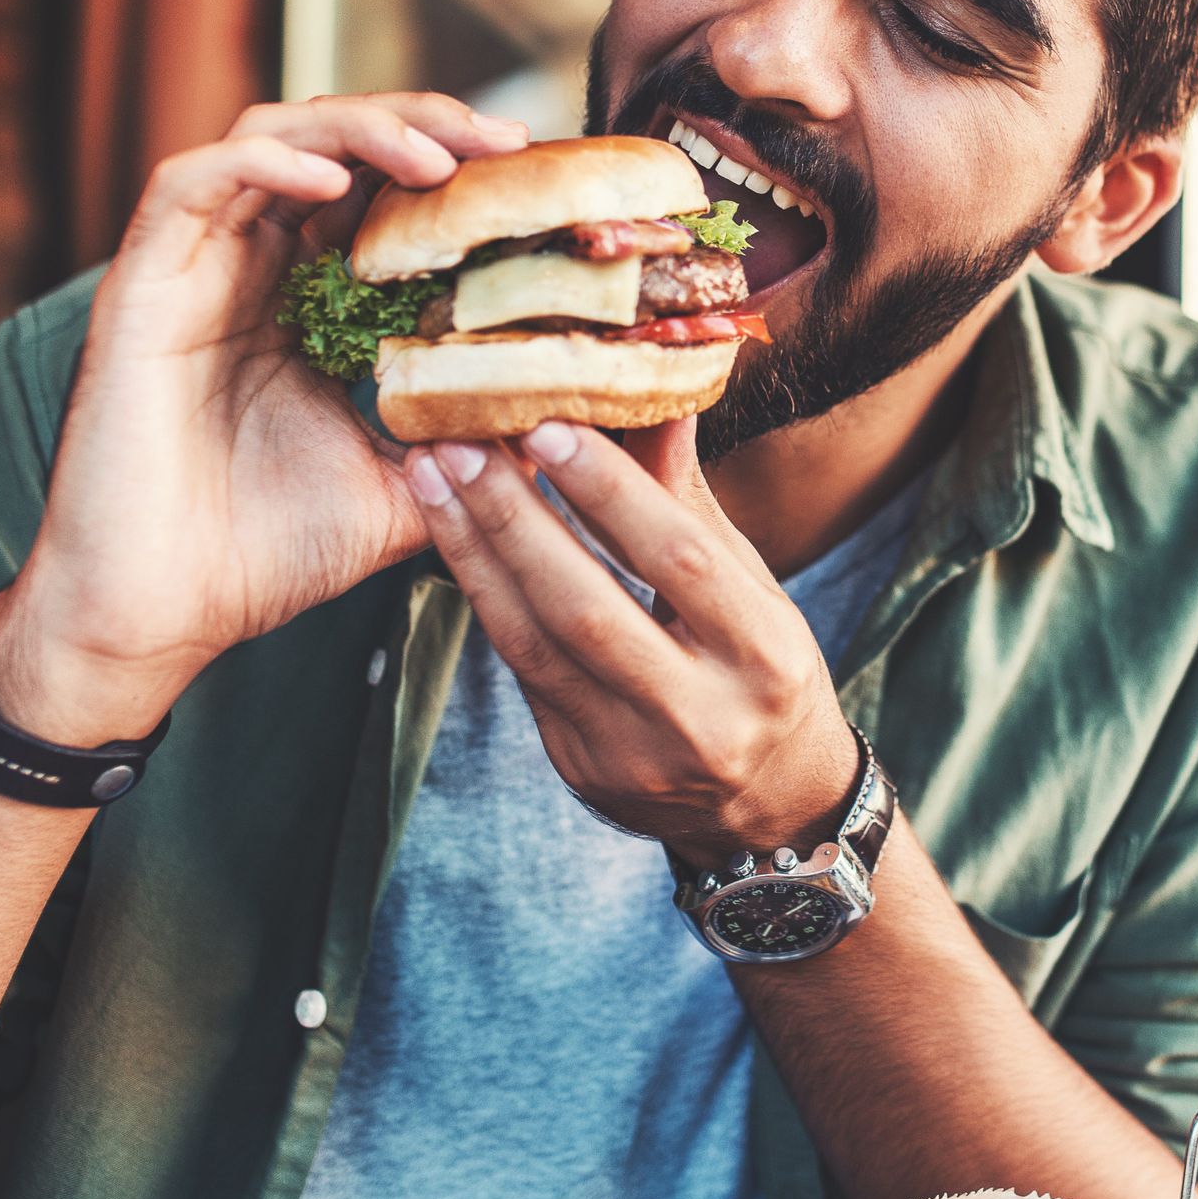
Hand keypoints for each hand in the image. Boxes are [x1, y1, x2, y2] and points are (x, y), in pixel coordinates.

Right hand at [0, 94, 530, 743]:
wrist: (157, 617)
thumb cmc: (263, 558)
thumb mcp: (405, 493)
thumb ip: (475, 452)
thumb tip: (575, 431)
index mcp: (305, 304)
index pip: (382, 196)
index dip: (455, 170)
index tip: (535, 179)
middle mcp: (250, 270)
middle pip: (336, 144)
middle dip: (424, 126)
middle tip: (506, 144)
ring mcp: (192, 271)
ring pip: (270, 138)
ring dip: (357, 128)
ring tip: (435, 158)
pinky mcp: (140, 286)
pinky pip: (189, 184)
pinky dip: (261, 163)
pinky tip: (327, 178)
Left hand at [400, 418, 858, 862]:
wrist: (765, 804)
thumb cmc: (759, 669)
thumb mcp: (752, 587)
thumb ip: (690, 502)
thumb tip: (657, 394)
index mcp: (763, 656)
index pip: (679, 561)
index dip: (610, 491)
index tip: (549, 424)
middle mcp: (702, 715)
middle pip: (589, 609)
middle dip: (514, 520)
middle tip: (460, 445)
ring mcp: (633, 753)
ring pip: (536, 645)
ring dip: (475, 554)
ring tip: (432, 479)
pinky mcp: (581, 768)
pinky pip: (522, 670)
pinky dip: (485, 597)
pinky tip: (455, 538)